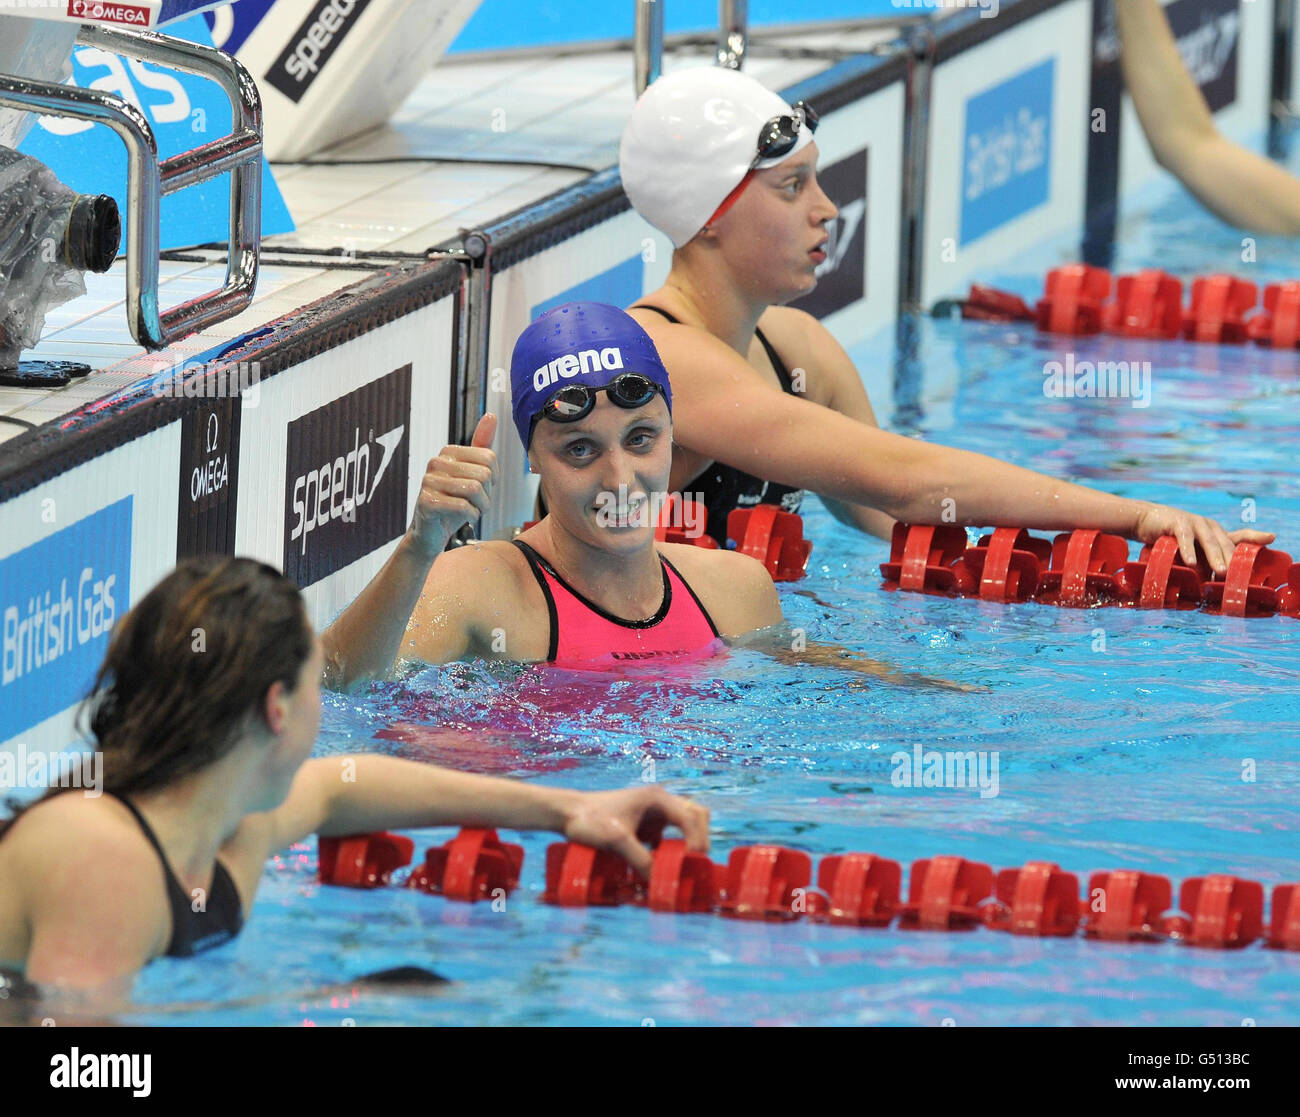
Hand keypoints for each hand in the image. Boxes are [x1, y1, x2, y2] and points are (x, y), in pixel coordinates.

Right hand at [407, 414, 497, 556]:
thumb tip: (491, 415)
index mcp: (448, 451)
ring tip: (472, 510)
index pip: (489, 458)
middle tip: (477, 503)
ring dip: (481, 507)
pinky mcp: (426, 502)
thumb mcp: (472, 472)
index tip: (484, 488)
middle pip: (484, 474)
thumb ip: (482, 446)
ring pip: (475, 490)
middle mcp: (436, 462)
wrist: (432, 531)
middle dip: (487, 495)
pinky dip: (471, 516)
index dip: (493, 478)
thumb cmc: (454, 501)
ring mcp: (428, 481)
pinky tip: (463, 517)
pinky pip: (463, 506)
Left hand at [561, 785, 709, 877]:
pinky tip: (664, 865)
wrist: (568, 814)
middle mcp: (660, 803)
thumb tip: (657, 880)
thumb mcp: (616, 840)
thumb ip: (640, 859)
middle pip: (696, 815)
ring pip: (685, 824)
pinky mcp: (646, 826)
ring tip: (686, 865)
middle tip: (696, 862)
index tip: (693, 860)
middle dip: (701, 837)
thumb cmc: (590, 820)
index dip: (697, 839)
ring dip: (690, 842)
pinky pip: (669, 837)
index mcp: (657, 798)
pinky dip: (673, 850)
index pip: (690, 816)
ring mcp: (654, 814)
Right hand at [1132, 503, 1273, 574]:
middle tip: (1236, 578)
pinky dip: (1189, 551)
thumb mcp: (1190, 549)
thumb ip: (1203, 562)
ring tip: (1221, 572)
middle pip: (1225, 545)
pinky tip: (1192, 562)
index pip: (1239, 535)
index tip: (1271, 537)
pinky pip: (1185, 538)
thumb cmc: (1170, 538)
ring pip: (1209, 542)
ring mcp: (1194, 523)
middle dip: (1232, 560)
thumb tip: (1212, 585)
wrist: (1146, 520)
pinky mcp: (1177, 523)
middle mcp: (1209, 526)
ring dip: (1216, 558)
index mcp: (1215, 533)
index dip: (1255, 536)